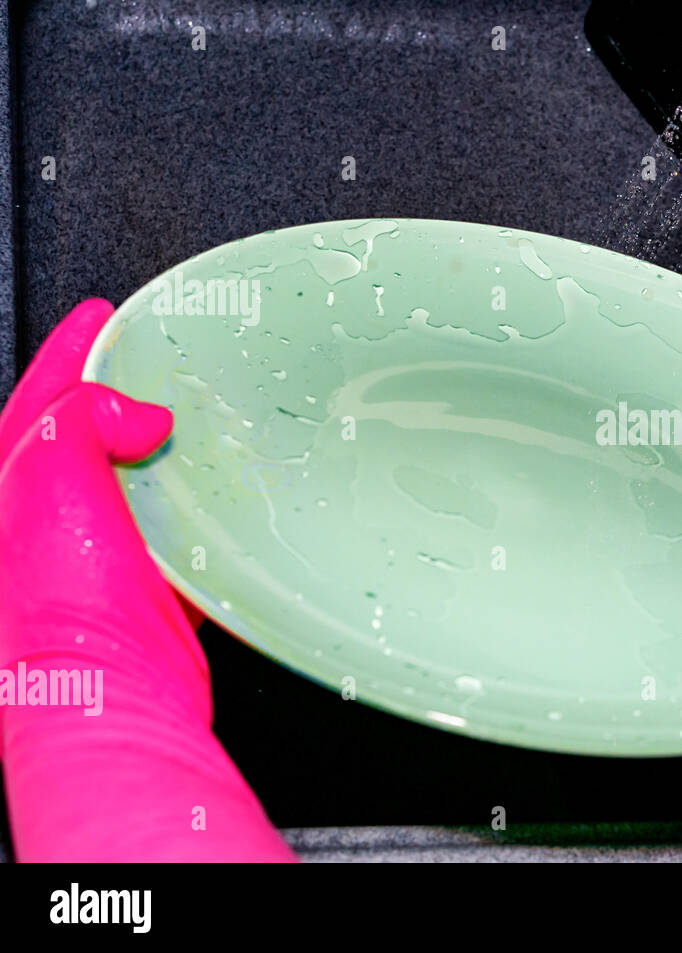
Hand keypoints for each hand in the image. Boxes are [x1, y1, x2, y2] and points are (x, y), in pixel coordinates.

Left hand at [0, 299, 293, 860]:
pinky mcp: (143, 593)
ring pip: (134, 487)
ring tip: (200, 427)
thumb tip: (135, 411)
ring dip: (166, 458)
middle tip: (157, 367)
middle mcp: (42, 524)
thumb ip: (83, 420)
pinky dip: (196, 516)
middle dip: (121, 399)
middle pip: (87, 437)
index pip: (41, 397)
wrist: (110, 696)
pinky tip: (220, 507)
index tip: (99, 318)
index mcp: (9, 491)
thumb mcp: (53, 481)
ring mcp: (94, 560)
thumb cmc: (65, 611)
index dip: (71, 351)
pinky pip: (174, 538)